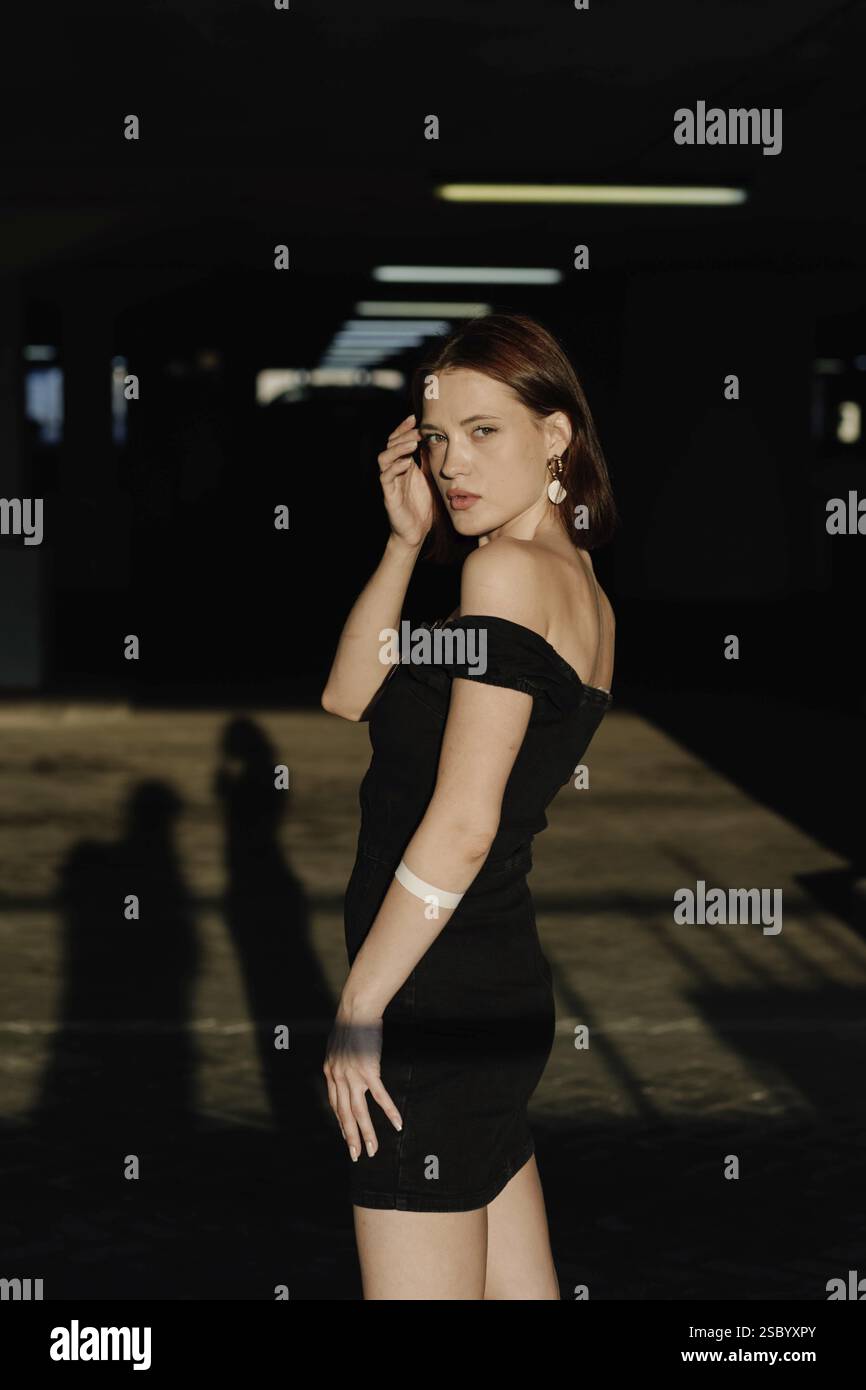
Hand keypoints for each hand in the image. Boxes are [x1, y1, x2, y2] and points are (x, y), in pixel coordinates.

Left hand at [323, 1000, 402, 1161]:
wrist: (357, 1009)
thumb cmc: (350, 1023)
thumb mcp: (337, 1045)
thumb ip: (339, 1060)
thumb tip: (342, 1066)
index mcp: (330, 1072)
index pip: (335, 1105)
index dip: (341, 1122)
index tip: (347, 1136)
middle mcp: (338, 1078)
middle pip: (345, 1115)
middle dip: (351, 1137)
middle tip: (356, 1155)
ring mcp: (353, 1076)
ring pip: (359, 1112)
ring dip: (367, 1133)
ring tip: (372, 1150)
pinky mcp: (369, 1071)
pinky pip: (380, 1097)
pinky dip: (389, 1112)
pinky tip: (398, 1124)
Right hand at [377, 413, 433, 548]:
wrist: (416, 532)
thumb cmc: (423, 506)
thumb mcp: (430, 479)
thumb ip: (430, 463)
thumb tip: (440, 442)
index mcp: (404, 465)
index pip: (398, 441)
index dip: (404, 428)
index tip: (415, 418)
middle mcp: (394, 471)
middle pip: (390, 445)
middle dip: (402, 435)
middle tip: (416, 430)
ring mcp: (390, 483)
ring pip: (384, 459)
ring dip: (397, 449)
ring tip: (412, 444)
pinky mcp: (389, 496)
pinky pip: (386, 478)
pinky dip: (394, 468)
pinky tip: (406, 463)